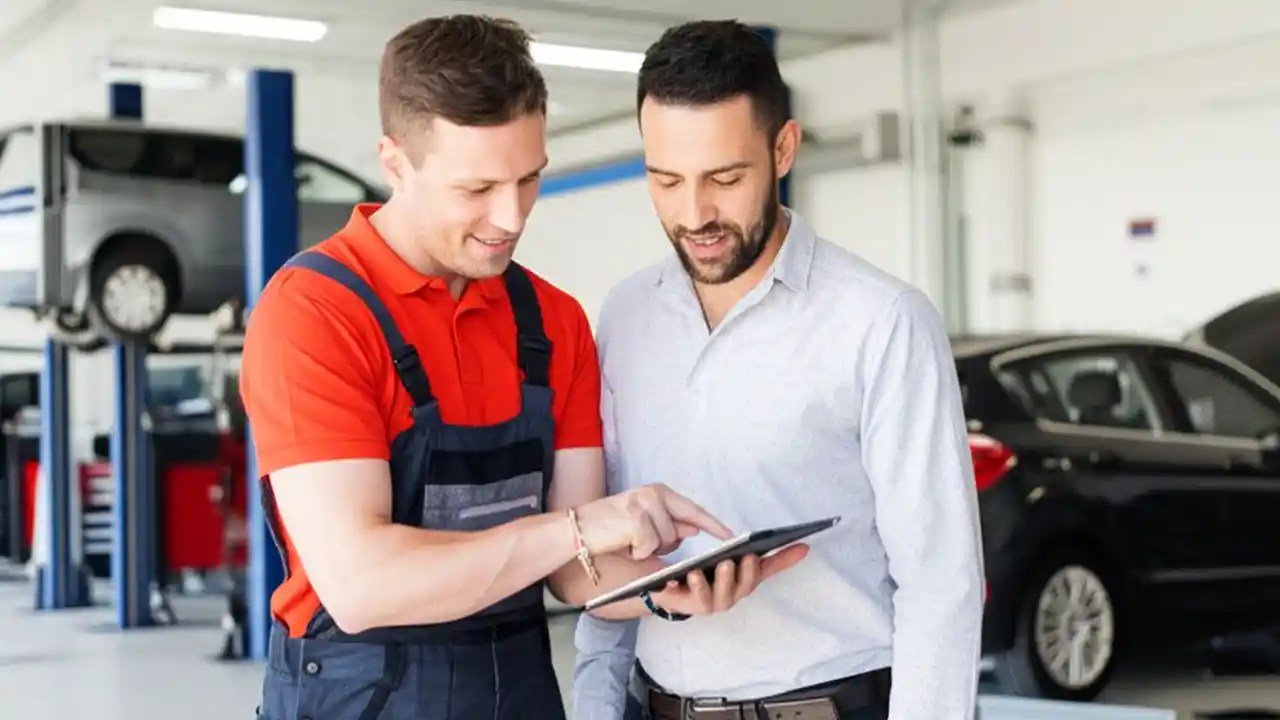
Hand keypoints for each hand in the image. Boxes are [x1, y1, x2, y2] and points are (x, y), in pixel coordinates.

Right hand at [575, 484, 733, 559]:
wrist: (575, 530)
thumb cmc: (610, 529)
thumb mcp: (643, 524)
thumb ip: (669, 525)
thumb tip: (693, 530)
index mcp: (657, 492)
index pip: (692, 509)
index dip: (712, 524)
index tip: (730, 536)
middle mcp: (653, 493)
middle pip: (680, 528)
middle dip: (664, 542)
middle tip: (638, 542)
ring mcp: (644, 505)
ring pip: (666, 540)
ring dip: (648, 548)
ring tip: (627, 541)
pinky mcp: (636, 520)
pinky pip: (650, 547)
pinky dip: (638, 552)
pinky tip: (623, 545)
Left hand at [651, 543, 810, 616]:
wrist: (663, 587)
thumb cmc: (697, 570)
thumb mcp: (719, 553)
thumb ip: (738, 546)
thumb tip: (759, 537)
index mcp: (741, 577)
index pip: (769, 567)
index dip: (786, 558)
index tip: (803, 546)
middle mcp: (732, 592)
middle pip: (747, 584)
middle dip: (749, 571)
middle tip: (748, 557)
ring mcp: (714, 602)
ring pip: (724, 595)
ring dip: (724, 580)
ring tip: (723, 564)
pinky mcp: (692, 606)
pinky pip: (697, 599)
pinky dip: (696, 586)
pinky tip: (692, 572)